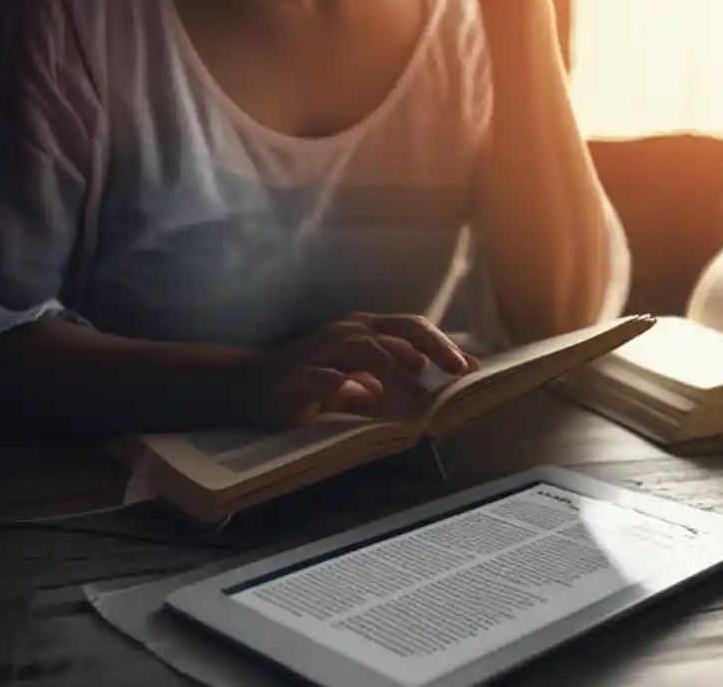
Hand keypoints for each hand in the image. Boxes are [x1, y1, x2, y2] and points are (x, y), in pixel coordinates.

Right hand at [240, 313, 476, 426]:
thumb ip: (394, 381)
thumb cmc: (312, 379)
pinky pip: (324, 378)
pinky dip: (346, 385)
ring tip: (419, 390)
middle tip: (459, 371)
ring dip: (396, 367)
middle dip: (434, 349)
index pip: (412, 327)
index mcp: (364, 330)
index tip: (473, 367)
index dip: (444, 344)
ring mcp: (320, 352)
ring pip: (365, 348)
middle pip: (398, 331)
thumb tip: (433, 388)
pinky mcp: (296, 378)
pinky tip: (367, 396)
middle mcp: (346, 333)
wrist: (249, 385)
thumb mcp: (359, 379)